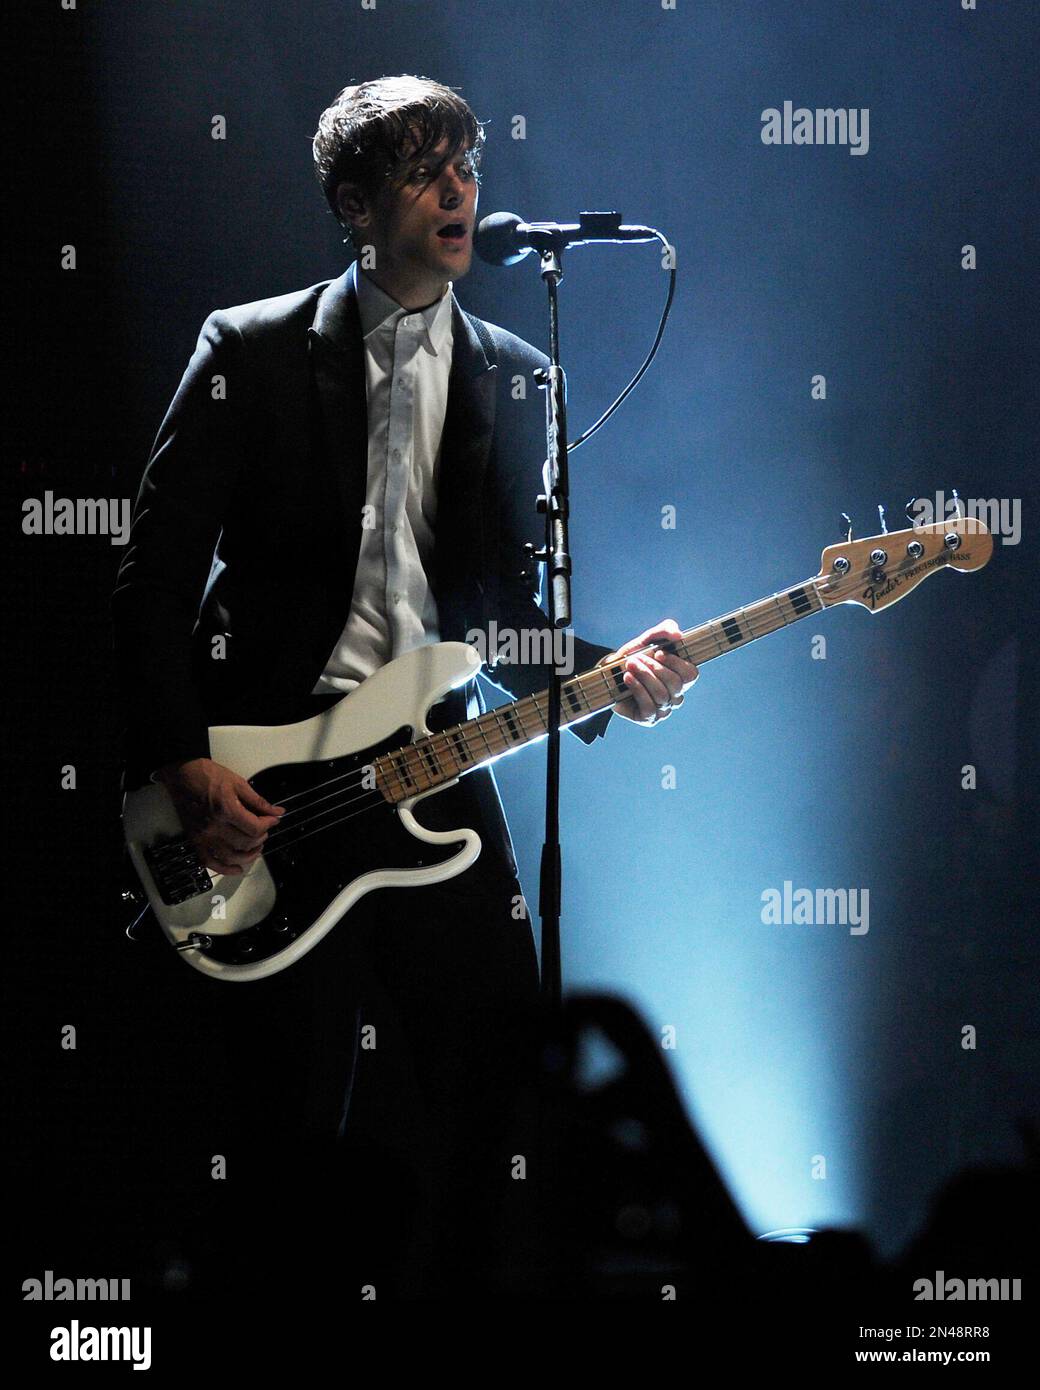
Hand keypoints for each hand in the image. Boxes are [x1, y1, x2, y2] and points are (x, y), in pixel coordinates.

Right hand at [154, 757, 285, 875]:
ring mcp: (203, 836)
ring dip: (248, 856)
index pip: (255, 828)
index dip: (269, 825)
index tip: (273, 819)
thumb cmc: (208, 775)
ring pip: (232, 856)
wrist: (183, 774)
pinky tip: (237, 869)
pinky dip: (225, 869)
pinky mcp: (195, 840)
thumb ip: (258, 801)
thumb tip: (277, 812)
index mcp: (226, 810)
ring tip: (256, 847)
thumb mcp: (238, 783)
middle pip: (246, 843)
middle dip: (261, 838)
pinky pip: (210, 862)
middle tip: (264, 829)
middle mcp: (214, 826)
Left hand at [597, 619, 697, 726]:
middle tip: (636, 658)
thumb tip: (679, 635)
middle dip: (654, 668)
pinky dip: (637, 689)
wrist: (609, 673)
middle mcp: (675, 696)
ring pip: (662, 695)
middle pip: (676, 684)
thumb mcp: (648, 638)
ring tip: (629, 666)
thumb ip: (665, 630)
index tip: (658, 653)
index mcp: (680, 678)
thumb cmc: (634, 657)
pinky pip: (649, 707)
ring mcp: (663, 709)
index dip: (676, 663)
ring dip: (644, 676)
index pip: (691, 674)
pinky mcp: (648, 718)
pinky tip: (628, 678)